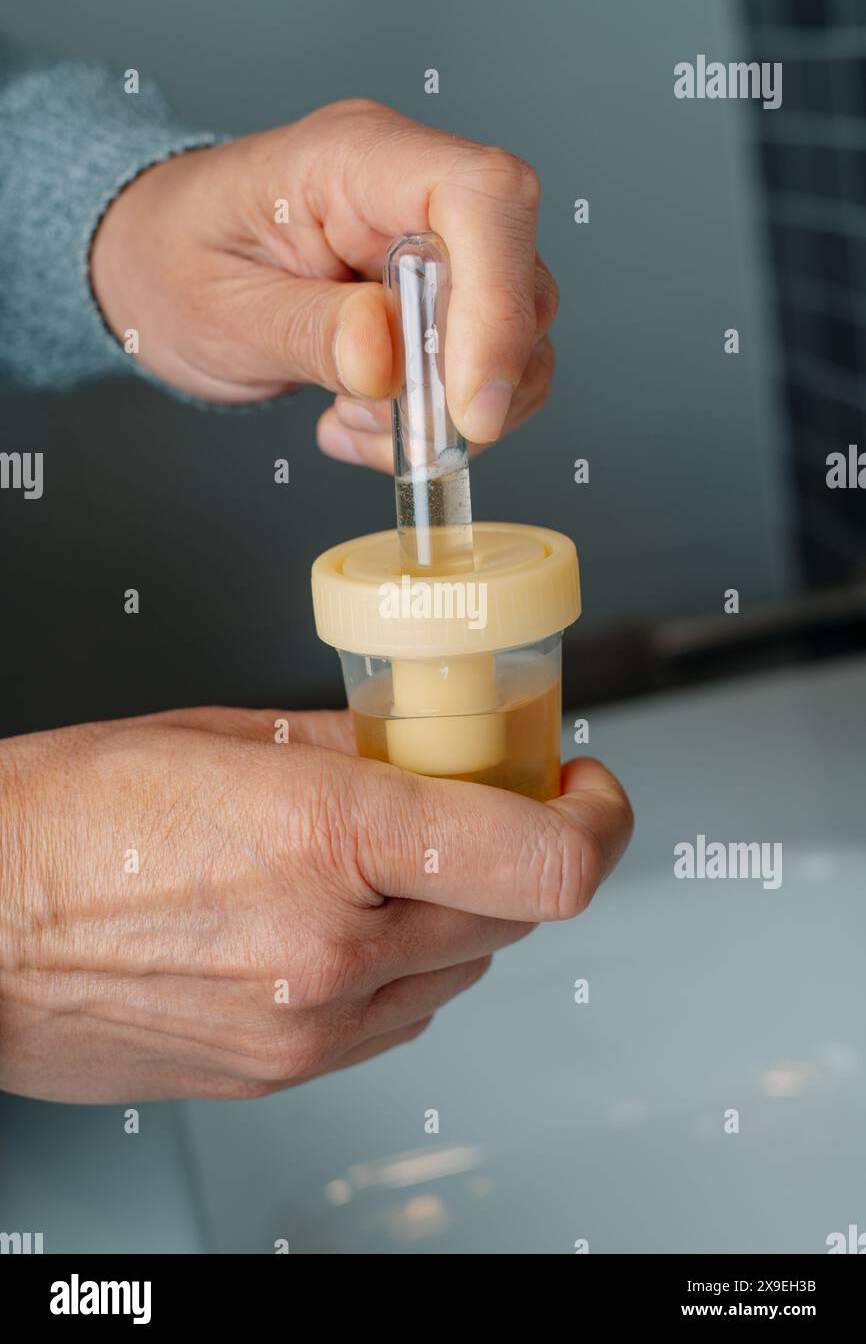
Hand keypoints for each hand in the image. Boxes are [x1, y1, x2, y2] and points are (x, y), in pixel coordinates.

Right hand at [0, 707, 630, 1102]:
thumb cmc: (66, 818)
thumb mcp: (223, 736)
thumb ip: (356, 745)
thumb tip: (435, 747)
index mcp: (326, 838)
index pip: (544, 863)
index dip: (596, 822)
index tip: (584, 790)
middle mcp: (330, 952)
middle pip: (518, 913)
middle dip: (520, 849)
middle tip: (488, 800)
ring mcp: (307, 1030)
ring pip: (463, 967)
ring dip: (461, 909)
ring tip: (395, 860)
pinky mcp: (279, 1071)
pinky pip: (398, 1017)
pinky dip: (403, 964)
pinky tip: (347, 921)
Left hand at [90, 98, 557, 468]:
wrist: (154, 268)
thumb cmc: (174, 263)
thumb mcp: (222, 309)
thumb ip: (309, 332)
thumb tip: (387, 361)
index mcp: (354, 157)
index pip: (479, 196)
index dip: (497, 304)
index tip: (471, 405)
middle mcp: (411, 189)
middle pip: (515, 272)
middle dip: (471, 376)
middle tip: (401, 430)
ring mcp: (433, 244)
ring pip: (515, 330)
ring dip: (451, 410)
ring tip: (356, 421)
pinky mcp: (440, 297)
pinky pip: (484, 365)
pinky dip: (439, 420)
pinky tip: (365, 422)